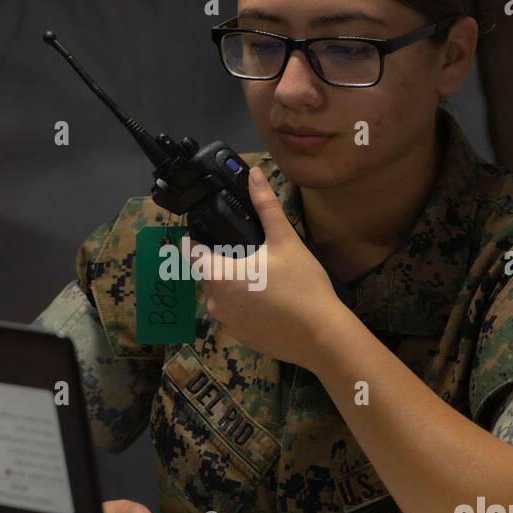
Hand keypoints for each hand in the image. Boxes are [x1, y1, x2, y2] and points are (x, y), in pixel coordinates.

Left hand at [193, 166, 341, 368]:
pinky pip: (235, 314)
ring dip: (234, 283)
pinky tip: (270, 299)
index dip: (196, 239)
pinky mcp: (241, 338)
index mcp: (219, 275)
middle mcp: (215, 302)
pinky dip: (245, 305)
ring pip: (221, 294)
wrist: (322, 336)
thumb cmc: (302, 286)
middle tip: (250, 251)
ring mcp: (227, 323)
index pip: (190, 252)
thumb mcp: (285, 241)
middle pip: (208, 273)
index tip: (208, 229)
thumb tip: (254, 174)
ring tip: (263, 275)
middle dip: (222, 260)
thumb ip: (265, 206)